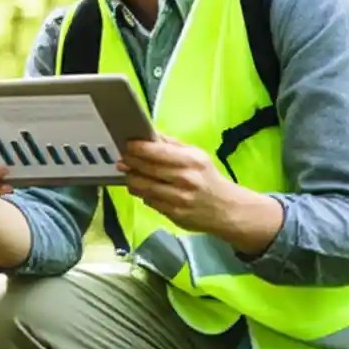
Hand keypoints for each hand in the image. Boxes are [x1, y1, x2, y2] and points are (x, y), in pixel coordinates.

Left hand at [118, 135, 234, 233]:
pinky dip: (142, 194)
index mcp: (191, 161)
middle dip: (131, 163)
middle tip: (122, 159)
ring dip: (132, 179)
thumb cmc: (208, 178)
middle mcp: (184, 180)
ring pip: (144, 187)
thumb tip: (150, 134)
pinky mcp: (173, 214)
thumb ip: (172, 145)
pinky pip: (149, 201)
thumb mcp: (197, 156)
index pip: (158, 152)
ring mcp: (178, 199)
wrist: (226, 209)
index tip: (128, 144)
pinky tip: (142, 188)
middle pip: (147, 169)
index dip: (139, 148)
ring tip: (129, 173)